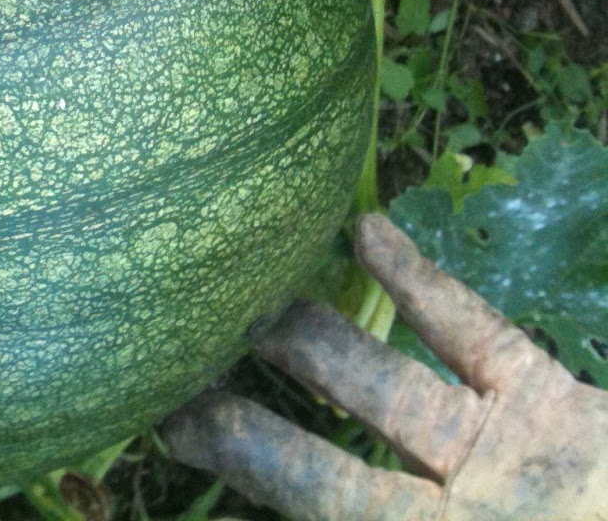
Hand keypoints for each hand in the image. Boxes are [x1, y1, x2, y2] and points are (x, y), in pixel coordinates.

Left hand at [162, 214, 607, 519]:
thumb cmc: (599, 517)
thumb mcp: (516, 514)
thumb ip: (377, 504)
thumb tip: (351, 493)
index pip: (325, 503)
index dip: (249, 467)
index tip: (169, 433)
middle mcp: (468, 517)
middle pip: (329, 457)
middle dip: (248, 414)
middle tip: (158, 369)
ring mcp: (512, 462)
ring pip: (388, 386)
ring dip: (312, 334)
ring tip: (234, 286)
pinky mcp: (563, 411)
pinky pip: (478, 340)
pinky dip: (421, 286)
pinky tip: (366, 230)